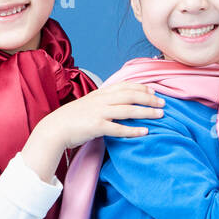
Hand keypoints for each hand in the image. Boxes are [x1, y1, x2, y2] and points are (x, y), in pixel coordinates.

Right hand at [21, 84, 164, 182]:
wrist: (54, 128)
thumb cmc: (73, 118)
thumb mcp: (89, 103)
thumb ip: (104, 100)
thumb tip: (119, 102)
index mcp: (100, 93)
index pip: (125, 86)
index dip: (141, 87)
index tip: (154, 91)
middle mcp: (101, 100)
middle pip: (130, 96)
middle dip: (149, 99)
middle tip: (163, 103)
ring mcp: (99, 113)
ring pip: (128, 110)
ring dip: (146, 112)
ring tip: (160, 115)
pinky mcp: (96, 127)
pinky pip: (118, 128)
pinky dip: (133, 130)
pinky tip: (145, 132)